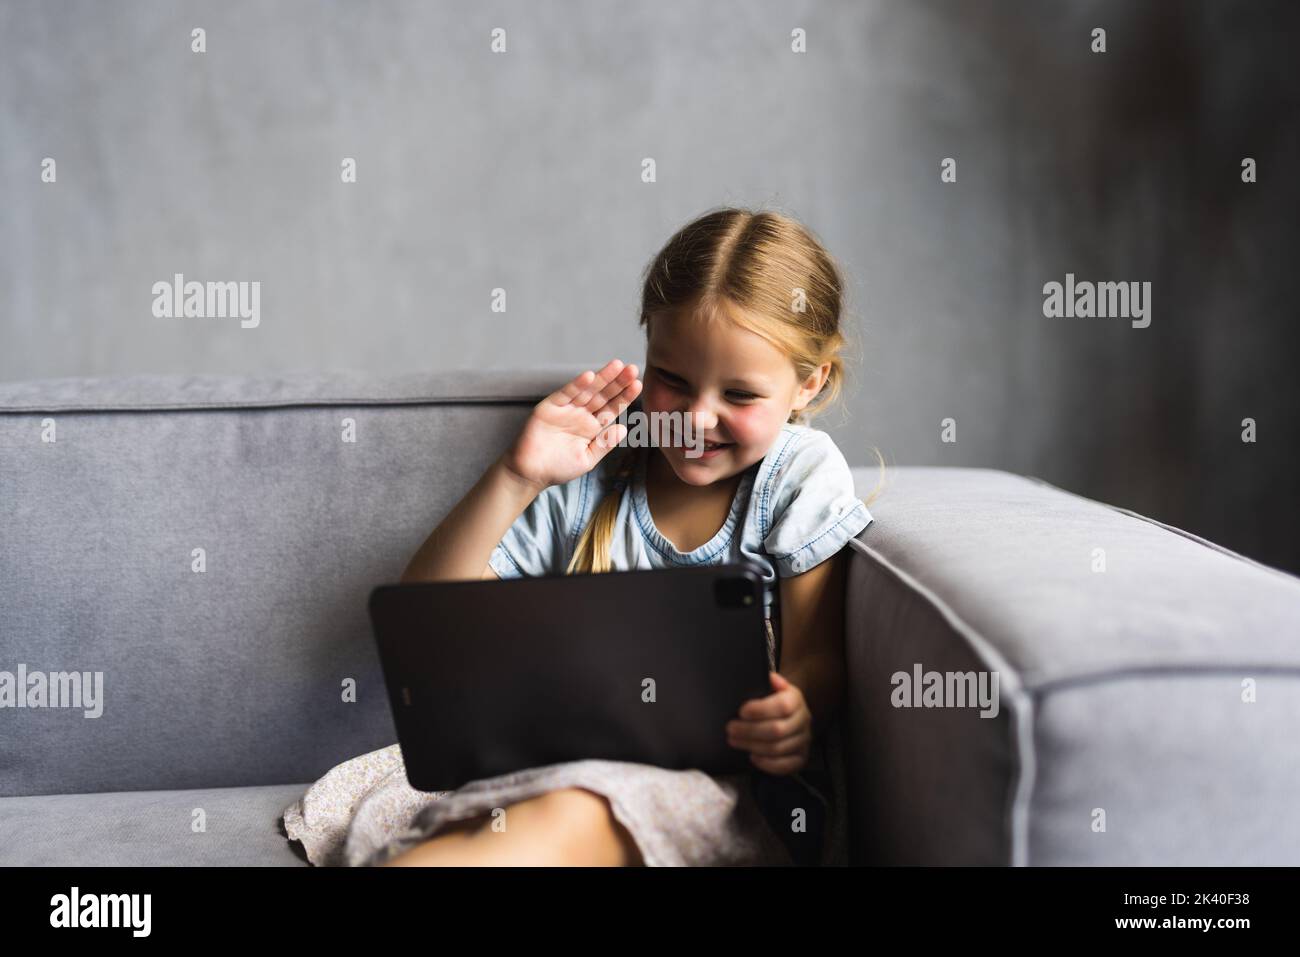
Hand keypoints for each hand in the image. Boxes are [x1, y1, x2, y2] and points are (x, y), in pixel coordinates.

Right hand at [499, 359, 641, 490]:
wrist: (531, 474)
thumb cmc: (559, 468)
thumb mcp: (587, 458)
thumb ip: (604, 444)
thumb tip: (623, 428)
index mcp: (593, 426)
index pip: (612, 408)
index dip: (624, 396)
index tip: (638, 384)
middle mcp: (581, 414)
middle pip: (603, 395)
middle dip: (617, 382)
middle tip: (632, 369)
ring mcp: (566, 409)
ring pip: (587, 390)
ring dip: (602, 377)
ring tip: (617, 365)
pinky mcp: (550, 407)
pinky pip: (565, 394)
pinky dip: (576, 385)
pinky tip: (590, 376)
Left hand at [725, 671, 812, 774]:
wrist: (789, 712)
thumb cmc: (771, 699)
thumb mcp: (770, 686)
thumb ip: (766, 681)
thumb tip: (770, 679)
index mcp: (796, 699)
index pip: (782, 706)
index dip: (760, 710)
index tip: (741, 711)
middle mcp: (804, 720)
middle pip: (777, 730)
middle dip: (749, 731)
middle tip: (730, 728)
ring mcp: (804, 740)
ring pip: (778, 748)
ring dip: (752, 746)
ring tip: (734, 740)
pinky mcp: (801, 757)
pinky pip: (786, 765)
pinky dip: (767, 763)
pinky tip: (752, 756)